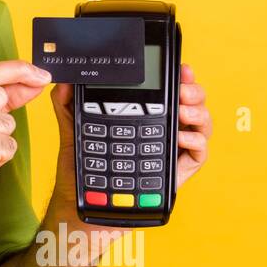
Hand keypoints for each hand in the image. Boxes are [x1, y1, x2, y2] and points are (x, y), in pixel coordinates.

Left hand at [47, 63, 211, 196]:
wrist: (86, 198)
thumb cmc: (85, 163)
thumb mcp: (75, 127)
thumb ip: (68, 102)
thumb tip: (65, 82)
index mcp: (147, 112)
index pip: (169, 88)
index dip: (181, 76)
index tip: (181, 68)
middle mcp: (166, 126)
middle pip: (192, 101)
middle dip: (193, 90)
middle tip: (182, 89)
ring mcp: (175, 146)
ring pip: (201, 123)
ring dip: (198, 112)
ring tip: (182, 111)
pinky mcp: (181, 167)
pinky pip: (200, 151)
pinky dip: (196, 140)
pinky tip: (181, 136)